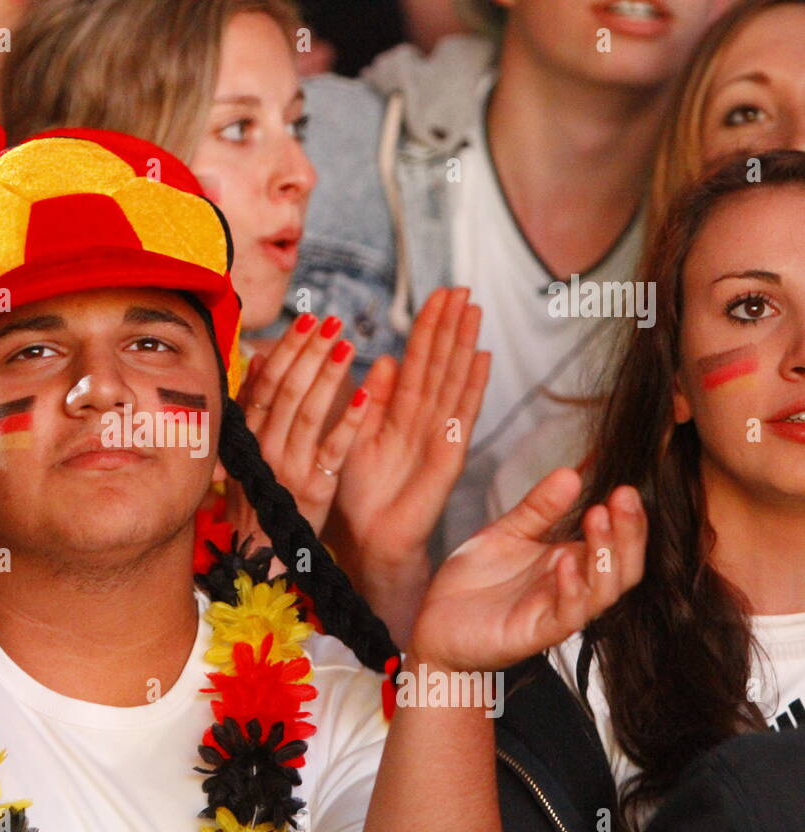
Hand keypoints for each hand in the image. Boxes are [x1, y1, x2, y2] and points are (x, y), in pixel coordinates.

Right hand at [226, 314, 371, 539]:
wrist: (261, 552)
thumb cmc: (257, 496)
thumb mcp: (244, 450)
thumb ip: (251, 407)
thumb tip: (255, 360)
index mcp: (247, 434)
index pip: (266, 382)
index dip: (287, 348)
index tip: (307, 319)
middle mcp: (264, 446)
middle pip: (288, 390)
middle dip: (310, 351)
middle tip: (333, 322)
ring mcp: (288, 467)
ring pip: (309, 412)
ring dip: (329, 375)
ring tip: (348, 344)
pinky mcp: (314, 487)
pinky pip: (333, 448)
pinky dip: (349, 420)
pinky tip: (366, 396)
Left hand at [331, 288, 489, 581]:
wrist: (369, 536)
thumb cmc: (359, 491)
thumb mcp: (357, 432)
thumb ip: (371, 398)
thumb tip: (381, 357)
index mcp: (401, 411)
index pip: (418, 360)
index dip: (428, 328)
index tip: (438, 294)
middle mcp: (424, 418)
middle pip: (440, 363)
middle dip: (449, 326)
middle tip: (460, 288)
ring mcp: (440, 433)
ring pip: (453, 380)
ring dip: (464, 345)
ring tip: (473, 310)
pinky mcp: (448, 455)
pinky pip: (461, 415)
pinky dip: (473, 386)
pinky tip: (482, 358)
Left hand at [408, 468, 645, 673]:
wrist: (435, 626)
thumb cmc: (474, 584)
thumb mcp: (506, 534)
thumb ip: (538, 509)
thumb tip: (571, 472)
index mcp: (570, 563)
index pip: (617, 543)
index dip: (628, 518)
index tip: (625, 487)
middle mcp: (572, 589)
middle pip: (621, 566)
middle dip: (628, 532)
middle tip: (624, 496)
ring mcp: (557, 612)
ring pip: (603, 592)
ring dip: (606, 555)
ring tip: (598, 517)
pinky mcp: (536, 634)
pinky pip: (567, 616)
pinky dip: (571, 589)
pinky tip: (564, 560)